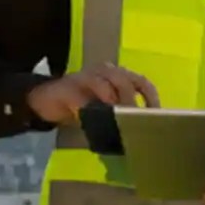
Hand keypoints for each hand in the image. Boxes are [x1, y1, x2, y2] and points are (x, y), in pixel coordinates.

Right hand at [25, 64, 159, 124]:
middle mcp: (105, 72)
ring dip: (112, 104)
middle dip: (131, 103)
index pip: (141, 83)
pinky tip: (92, 122)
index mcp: (119, 76)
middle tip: (135, 122)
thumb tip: (140, 133)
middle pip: (124, 82)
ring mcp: (85, 77)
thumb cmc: (83, 104)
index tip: (157, 116)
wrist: (47, 99)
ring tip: (117, 121)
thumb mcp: (105, 109)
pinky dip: (88, 110)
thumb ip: (121, 114)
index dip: (150, 98)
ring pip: (104, 85)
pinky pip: (80, 98)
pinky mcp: (68, 88)